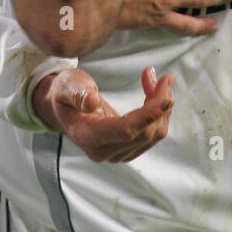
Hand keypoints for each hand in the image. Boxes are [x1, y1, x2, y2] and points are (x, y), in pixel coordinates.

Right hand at [32, 65, 175, 162]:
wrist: (65, 107)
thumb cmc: (66, 92)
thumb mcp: (67, 85)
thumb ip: (77, 93)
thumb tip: (91, 102)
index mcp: (87, 136)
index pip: (125, 130)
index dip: (148, 115)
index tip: (167, 97)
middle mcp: (103, 151)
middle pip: (144, 132)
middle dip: (160, 104)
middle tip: (166, 77)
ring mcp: (117, 154)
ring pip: (154, 134)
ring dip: (163, 107)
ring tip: (158, 80)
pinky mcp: (128, 150)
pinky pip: (153, 134)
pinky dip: (160, 113)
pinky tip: (155, 93)